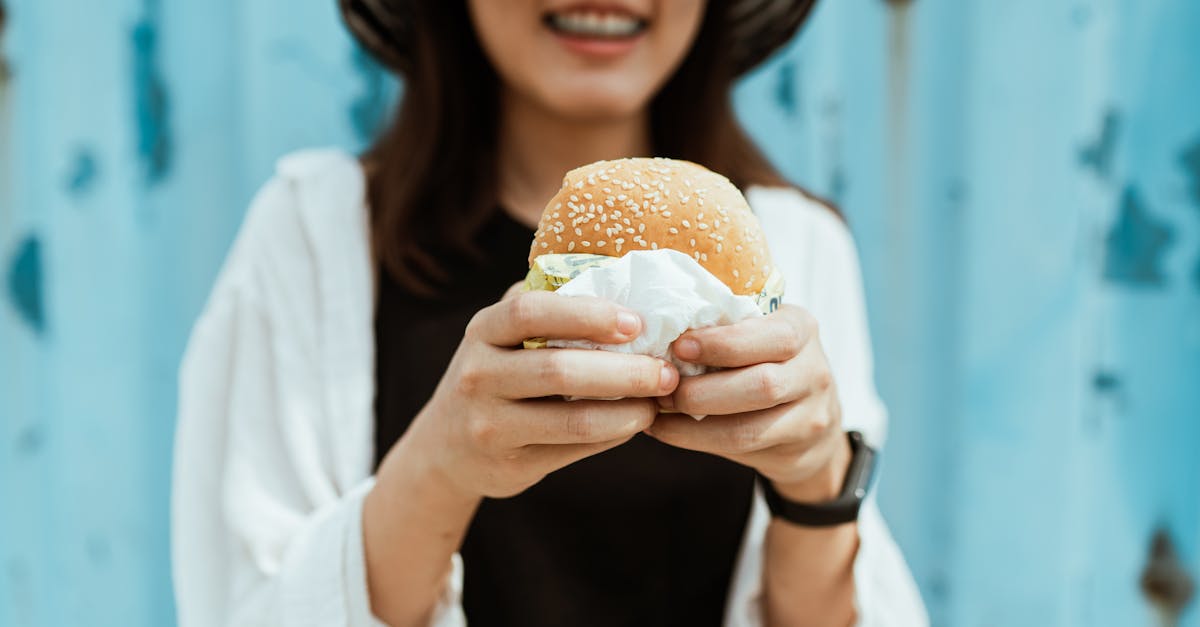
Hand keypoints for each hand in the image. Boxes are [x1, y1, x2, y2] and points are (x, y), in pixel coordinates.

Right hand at [395, 288, 679, 499]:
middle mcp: (478, 376)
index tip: (636, 322)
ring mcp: (489, 425)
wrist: (446, 446)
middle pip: (558, 369)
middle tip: (667, 369)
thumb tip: (624, 277)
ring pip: (572, 420)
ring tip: (661, 399)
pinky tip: (636, 421)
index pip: (529, 313)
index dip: (586, 314)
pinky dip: (614, 435)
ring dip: (628, 410)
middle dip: (624, 370)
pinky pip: (574, 450)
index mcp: (482, 330)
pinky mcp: (510, 465)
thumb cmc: (497, 373)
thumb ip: (547, 306)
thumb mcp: (504, 335)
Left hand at [647, 305, 848, 502]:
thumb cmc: (769, 364)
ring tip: (659, 408)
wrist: (812, 427)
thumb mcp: (761, 335)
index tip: (680, 346)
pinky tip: (668, 428)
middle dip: (703, 389)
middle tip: (663, 386)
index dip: (724, 343)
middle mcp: (814, 370)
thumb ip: (727, 329)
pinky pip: (741, 447)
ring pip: (749, 426)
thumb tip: (660, 330)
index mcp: (801, 328)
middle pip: (763, 384)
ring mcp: (811, 414)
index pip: (771, 335)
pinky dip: (696, 438)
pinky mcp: (797, 449)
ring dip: (694, 420)